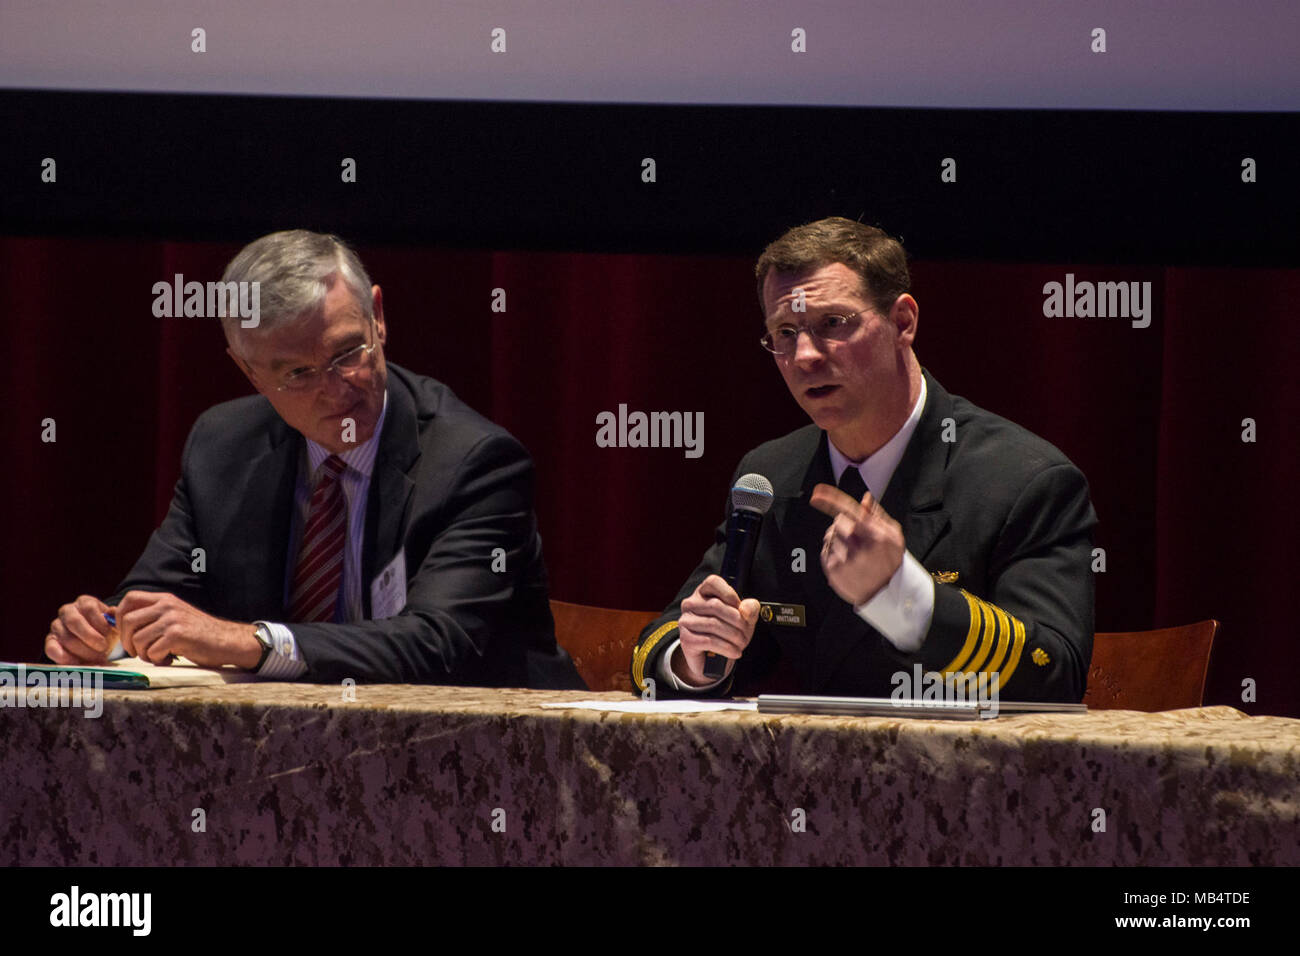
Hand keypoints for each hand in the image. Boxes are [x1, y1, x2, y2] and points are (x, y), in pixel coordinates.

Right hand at [45, 594, 116, 664]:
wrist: (97, 645)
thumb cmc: (107, 632)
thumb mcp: (113, 623)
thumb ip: (114, 617)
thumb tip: (112, 611)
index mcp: (84, 602)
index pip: (89, 608)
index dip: (100, 622)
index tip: (109, 634)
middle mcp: (67, 611)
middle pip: (74, 621)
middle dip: (90, 637)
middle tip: (103, 647)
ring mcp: (56, 626)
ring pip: (67, 638)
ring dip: (83, 650)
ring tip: (97, 657)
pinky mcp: (50, 641)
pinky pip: (52, 649)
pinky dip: (64, 657)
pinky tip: (77, 663)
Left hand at [115, 590, 261, 668]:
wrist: (227, 641)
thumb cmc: (200, 633)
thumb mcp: (175, 617)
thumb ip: (152, 616)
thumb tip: (117, 618)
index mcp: (165, 599)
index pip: (130, 599)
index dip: (120, 617)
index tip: (127, 633)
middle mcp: (167, 605)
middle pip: (128, 621)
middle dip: (127, 642)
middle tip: (138, 652)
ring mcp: (172, 619)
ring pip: (138, 639)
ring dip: (144, 654)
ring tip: (158, 656)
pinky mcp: (178, 635)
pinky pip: (152, 651)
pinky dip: (157, 660)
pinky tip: (169, 659)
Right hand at [672, 574, 760, 685]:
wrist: (712, 658)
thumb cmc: (727, 632)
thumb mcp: (743, 618)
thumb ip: (749, 609)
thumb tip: (746, 608)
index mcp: (703, 592)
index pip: (713, 582)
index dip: (730, 594)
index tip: (741, 610)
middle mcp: (690, 604)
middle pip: (715, 605)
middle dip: (737, 621)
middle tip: (746, 633)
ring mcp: (686, 621)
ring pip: (713, 624)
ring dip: (733, 636)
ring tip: (741, 644)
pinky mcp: (686, 639)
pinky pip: (709, 641)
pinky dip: (726, 648)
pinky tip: (735, 652)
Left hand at [810, 482, 905, 606]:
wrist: (885, 592)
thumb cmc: (890, 560)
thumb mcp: (893, 534)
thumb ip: (877, 514)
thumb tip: (865, 498)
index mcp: (875, 535)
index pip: (849, 510)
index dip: (831, 499)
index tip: (817, 493)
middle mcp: (859, 547)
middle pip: (838, 521)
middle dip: (844, 522)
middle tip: (854, 534)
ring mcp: (845, 559)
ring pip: (830, 535)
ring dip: (838, 537)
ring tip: (852, 550)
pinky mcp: (834, 570)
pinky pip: (825, 550)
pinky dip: (832, 550)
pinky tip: (845, 559)